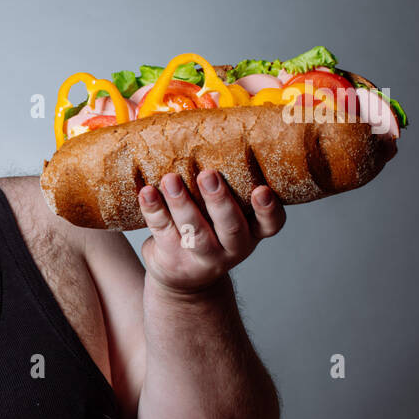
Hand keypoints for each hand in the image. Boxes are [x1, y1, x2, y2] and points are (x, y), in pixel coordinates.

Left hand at [137, 170, 284, 297]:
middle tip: (208, 174)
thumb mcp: (226, 220)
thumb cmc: (210, 234)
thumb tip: (213, 136)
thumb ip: (227, 192)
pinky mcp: (173, 258)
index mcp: (252, 233)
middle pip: (230, 227)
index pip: (271, 224)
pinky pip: (163, 230)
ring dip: (182, 203)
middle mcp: (232, 248)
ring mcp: (202, 257)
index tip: (262, 190)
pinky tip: (147, 192)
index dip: (268, 209)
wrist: (183, 282)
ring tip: (170, 180)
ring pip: (195, 232)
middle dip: (219, 200)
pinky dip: (154, 209)